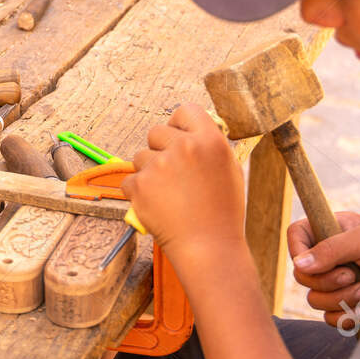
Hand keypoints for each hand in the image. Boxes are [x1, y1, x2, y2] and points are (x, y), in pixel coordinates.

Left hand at [124, 104, 246, 275]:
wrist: (208, 248)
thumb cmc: (222, 213)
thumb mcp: (229, 170)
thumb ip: (210, 145)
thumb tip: (193, 129)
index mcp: (210, 140)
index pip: (185, 110)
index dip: (180, 123)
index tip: (179, 136)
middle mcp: (184, 147)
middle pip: (156, 131)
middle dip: (160, 148)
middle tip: (173, 174)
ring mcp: (159, 165)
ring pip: (141, 156)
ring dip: (149, 172)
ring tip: (170, 195)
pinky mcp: (140, 186)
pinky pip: (130, 180)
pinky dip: (138, 192)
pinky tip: (158, 206)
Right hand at [288, 211, 359, 330]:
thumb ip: (330, 248)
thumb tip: (298, 263)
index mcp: (334, 230)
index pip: (297, 235)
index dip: (297, 249)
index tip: (308, 262)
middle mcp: (333, 257)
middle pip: (302, 274)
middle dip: (327, 280)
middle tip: (352, 275)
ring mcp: (339, 284)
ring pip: (314, 299)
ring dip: (340, 299)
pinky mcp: (349, 307)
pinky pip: (329, 319)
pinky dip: (346, 317)